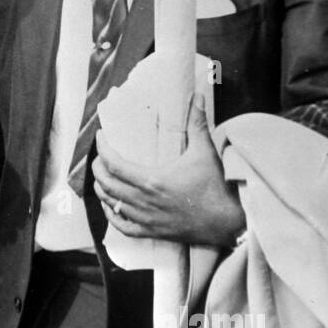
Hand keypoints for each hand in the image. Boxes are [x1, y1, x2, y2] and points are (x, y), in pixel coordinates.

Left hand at [92, 94, 244, 246]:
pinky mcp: (152, 232)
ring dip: (102, 189)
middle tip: (99, 155)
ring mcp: (146, 219)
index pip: (114, 164)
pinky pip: (123, 227)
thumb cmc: (217, 186)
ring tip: (101, 176)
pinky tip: (110, 206)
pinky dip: (112, 215)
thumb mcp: (204, 151)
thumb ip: (197, 122)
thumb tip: (197, 96)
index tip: (101, 136)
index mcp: (152, 181)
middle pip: (107, 183)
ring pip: (111, 204)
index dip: (102, 148)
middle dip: (98, 167)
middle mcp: (144, 201)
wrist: (229, 221)